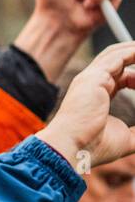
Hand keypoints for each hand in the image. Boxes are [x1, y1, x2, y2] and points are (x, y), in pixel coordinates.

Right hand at [36, 41, 134, 168]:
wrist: (73, 149)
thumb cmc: (93, 147)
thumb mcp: (128, 138)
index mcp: (96, 95)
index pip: (121, 76)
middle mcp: (91, 83)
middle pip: (118, 59)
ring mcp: (90, 78)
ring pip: (117, 53)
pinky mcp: (94, 77)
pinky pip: (120, 56)